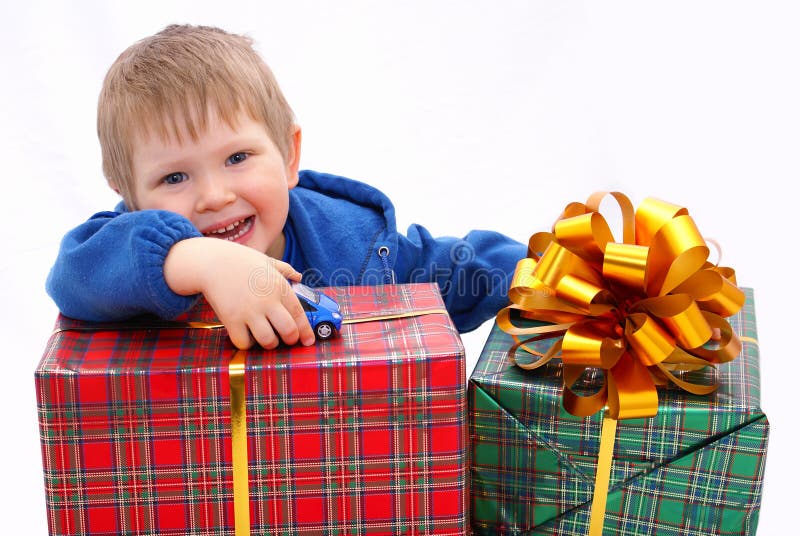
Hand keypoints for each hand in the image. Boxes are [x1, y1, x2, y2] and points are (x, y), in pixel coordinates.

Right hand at [164, 237, 315, 348]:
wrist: (211, 261)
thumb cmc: (240, 260)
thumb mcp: (266, 261)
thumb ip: (285, 269)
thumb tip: (299, 277)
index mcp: (279, 287)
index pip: (299, 314)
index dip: (306, 332)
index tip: (308, 341)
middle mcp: (267, 300)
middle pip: (289, 331)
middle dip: (290, 340)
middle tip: (286, 340)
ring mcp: (249, 311)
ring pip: (268, 340)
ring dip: (269, 343)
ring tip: (266, 338)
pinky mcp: (231, 319)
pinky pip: (244, 342)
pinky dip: (247, 343)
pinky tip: (247, 335)